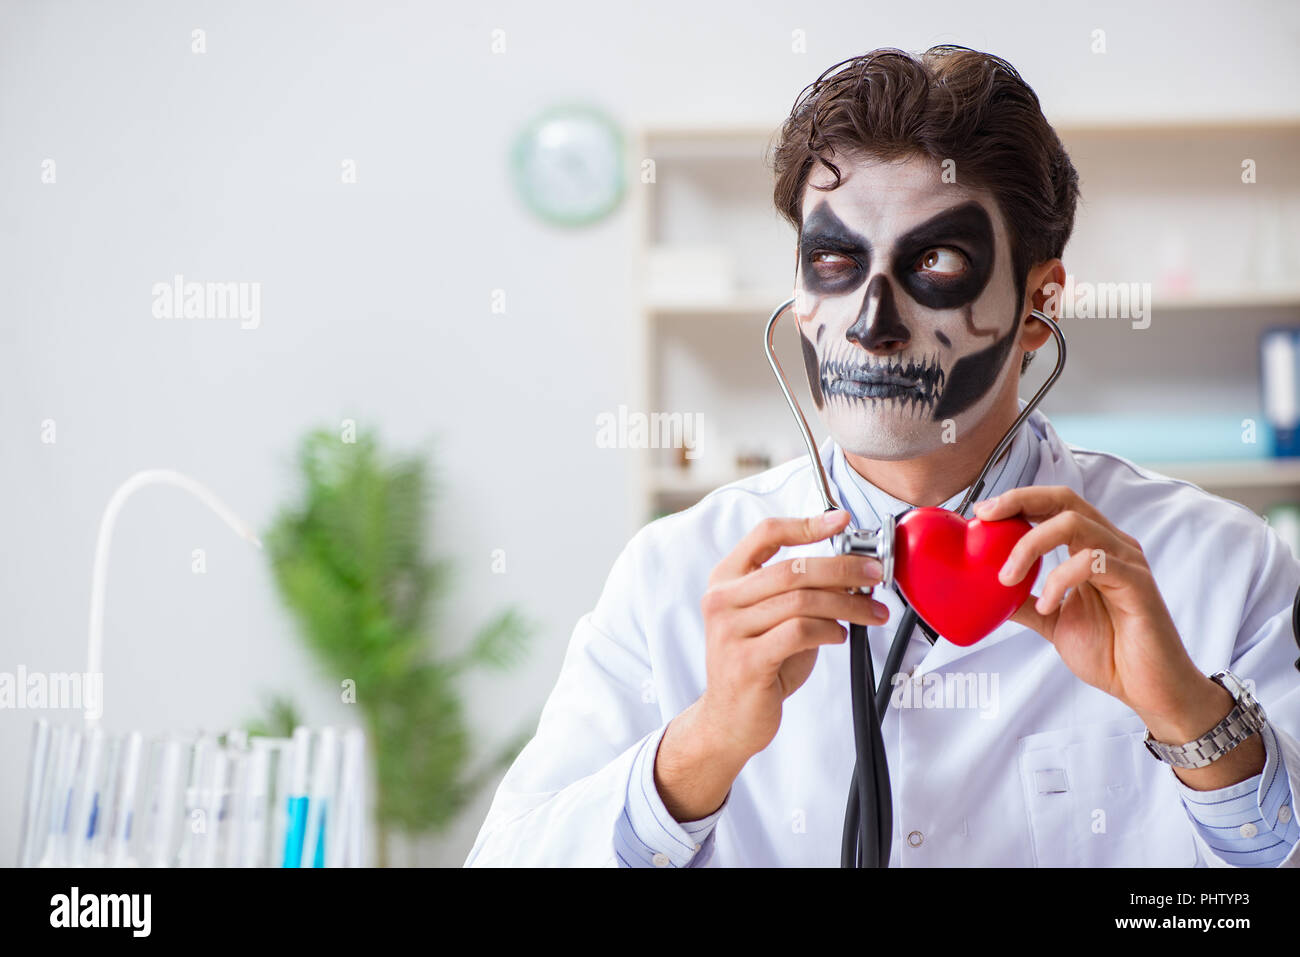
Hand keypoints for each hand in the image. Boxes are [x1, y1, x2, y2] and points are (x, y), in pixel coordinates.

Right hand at [655, 509, 887, 820]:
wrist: (729, 720)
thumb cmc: (758, 664)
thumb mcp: (774, 618)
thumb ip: (800, 592)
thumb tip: (851, 570)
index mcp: (726, 579)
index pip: (766, 534)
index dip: (807, 523)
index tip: (843, 520)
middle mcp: (722, 599)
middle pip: (794, 568)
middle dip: (844, 567)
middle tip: (876, 573)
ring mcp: (730, 630)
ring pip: (802, 600)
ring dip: (848, 604)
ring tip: (872, 612)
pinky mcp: (746, 660)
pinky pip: (800, 632)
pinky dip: (830, 630)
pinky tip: (841, 636)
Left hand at [974, 486, 1217, 742]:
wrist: (1146, 689)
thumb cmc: (1109, 652)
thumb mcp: (1052, 621)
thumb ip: (1024, 601)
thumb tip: (986, 591)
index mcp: (1093, 547)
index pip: (1055, 505)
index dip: (1019, 499)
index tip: (982, 513)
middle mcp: (1112, 545)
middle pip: (1065, 499)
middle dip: (1021, 500)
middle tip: (987, 518)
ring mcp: (1127, 561)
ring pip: (1075, 523)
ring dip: (1031, 545)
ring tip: (1007, 578)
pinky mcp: (1137, 584)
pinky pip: (1093, 562)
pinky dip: (1060, 579)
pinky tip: (1048, 605)